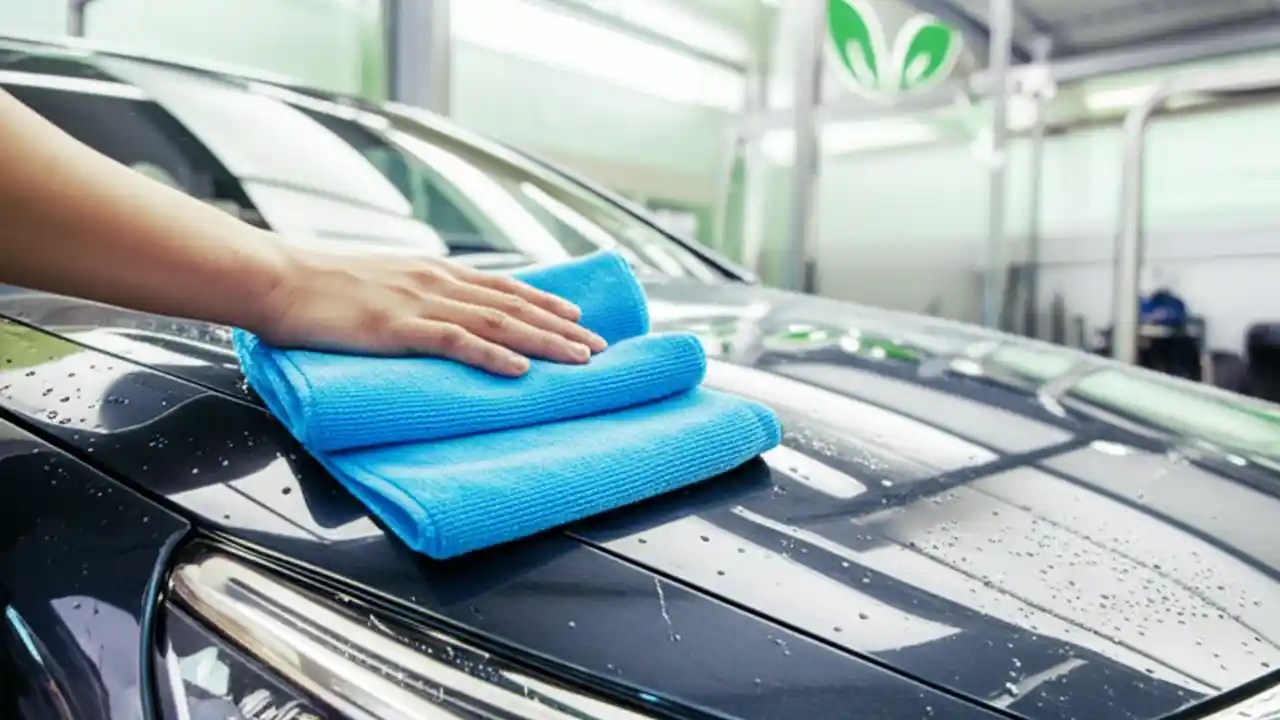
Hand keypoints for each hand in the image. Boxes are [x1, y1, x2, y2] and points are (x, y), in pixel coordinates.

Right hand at [252, 243, 606, 376]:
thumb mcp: (382, 282)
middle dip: (561, 326)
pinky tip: (520, 369)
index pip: (504, 287)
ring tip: (579, 358)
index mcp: (433, 272)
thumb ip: (416, 295)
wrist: (277, 280)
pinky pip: (455, 342)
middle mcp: (436, 282)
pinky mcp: (397, 328)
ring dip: (543, 341)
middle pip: (513, 306)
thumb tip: (441, 314)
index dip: (546, 303)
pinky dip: (492, 355)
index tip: (578, 317)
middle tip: (599, 345)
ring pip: (496, 323)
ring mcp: (419, 303)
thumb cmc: (321, 286)